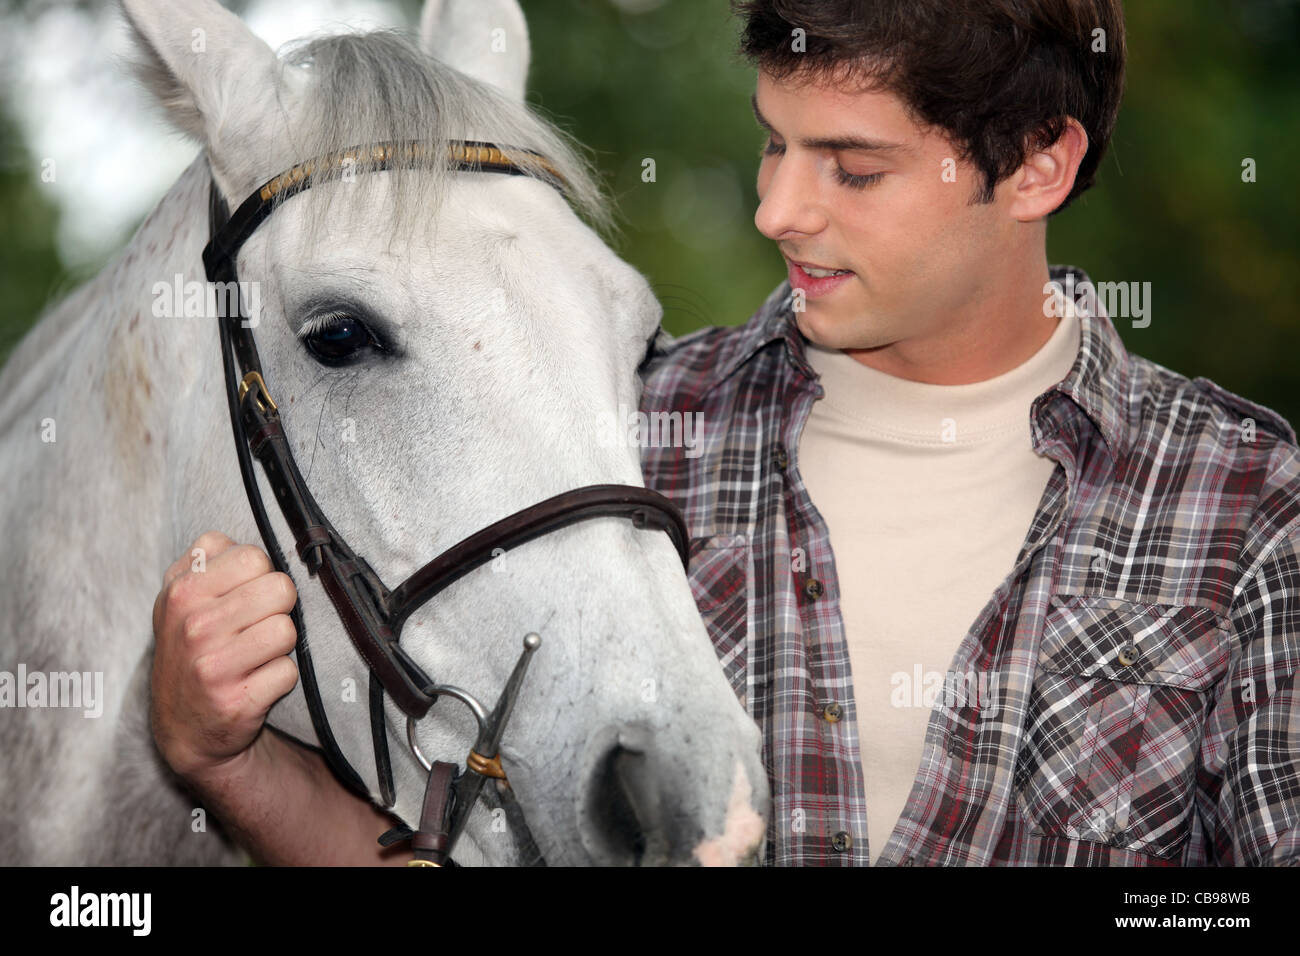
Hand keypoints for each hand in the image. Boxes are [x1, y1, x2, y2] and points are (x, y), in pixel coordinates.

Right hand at [150, 531, 299, 782]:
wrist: (185, 727)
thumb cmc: (193, 648)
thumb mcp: (182, 597)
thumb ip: (208, 556)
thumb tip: (243, 535)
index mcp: (182, 592)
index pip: (255, 557)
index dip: (262, 576)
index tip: (246, 597)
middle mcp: (193, 626)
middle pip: (280, 589)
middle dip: (278, 608)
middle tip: (256, 628)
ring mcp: (212, 666)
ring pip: (287, 630)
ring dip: (281, 645)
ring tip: (256, 655)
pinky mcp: (236, 701)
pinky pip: (289, 672)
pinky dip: (281, 678)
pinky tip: (257, 682)